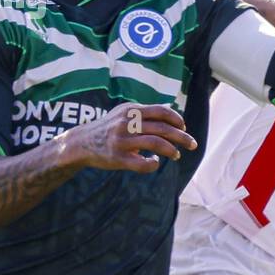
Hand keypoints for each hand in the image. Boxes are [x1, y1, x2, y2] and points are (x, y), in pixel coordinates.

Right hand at [59, 102, 196, 172]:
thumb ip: (145, 112)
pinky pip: (142, 163)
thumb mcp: (124, 113)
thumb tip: (171, 113)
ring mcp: (122, 141)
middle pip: (163, 129)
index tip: (184, 128)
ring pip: (156, 144)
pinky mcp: (117, 158)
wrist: (81, 143)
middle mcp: (127, 123)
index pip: (161, 111)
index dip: (177, 120)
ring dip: (171, 150)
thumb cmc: (109, 127)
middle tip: (193, 145)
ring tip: (176, 155)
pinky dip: (153, 164)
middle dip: (182, 137)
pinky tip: (154, 162)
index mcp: (131, 110)